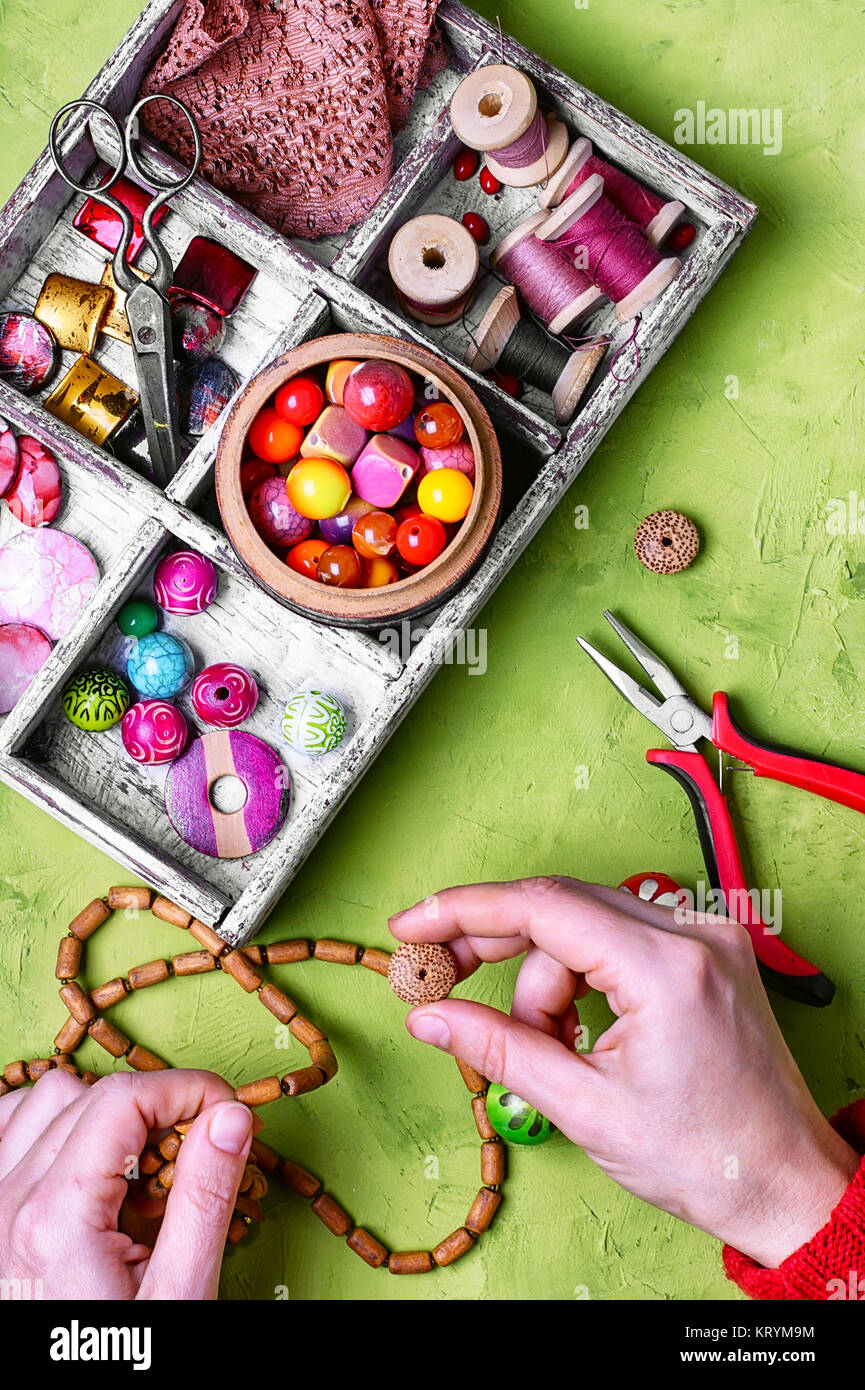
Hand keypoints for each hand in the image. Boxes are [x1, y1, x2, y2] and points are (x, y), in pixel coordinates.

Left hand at [0, 1068, 253, 1298]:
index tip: (225, 1113)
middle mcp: (7, 1204)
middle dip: (154, 1106)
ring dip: (96, 1111)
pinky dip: (45, 1126)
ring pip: (40, 1100)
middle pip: (88, 1094)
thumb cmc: (119, 1362)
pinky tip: (83, 1161)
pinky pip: (5, 1129)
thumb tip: (229, 1118)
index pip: (125, 1099)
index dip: (187, 1091)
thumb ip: (205, 1198)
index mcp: (56, 1220)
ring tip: (136, 1162)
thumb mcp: (179, 1296)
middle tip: (195, 1149)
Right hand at [390, 876, 859, 1266]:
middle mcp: (693, 934)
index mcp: (667, 968)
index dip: (464, 911)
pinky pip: (617, 938)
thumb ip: (499, 1050)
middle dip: (495, 945)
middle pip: (559, 906)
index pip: (543, 906)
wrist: (787, 1185)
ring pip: (584, 923)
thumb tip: (431, 1016)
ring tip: (549, 1047)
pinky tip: (578, 1030)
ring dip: (546, 980)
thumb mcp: (586, 1109)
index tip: (413, 924)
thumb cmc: (708, 1158)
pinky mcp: (706, 952)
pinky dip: (581, 978)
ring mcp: (705, 938)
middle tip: (440, 978)